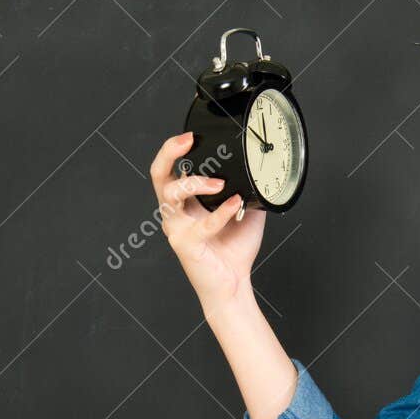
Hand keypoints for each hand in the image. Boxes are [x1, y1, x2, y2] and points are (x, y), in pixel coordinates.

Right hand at [150, 132, 266, 311]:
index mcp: (185, 202)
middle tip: (187, 141)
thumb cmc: (234, 250)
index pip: (170, 168)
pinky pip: (202, 224)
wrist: (234, 283)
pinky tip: (235, 205)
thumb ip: (246, 189)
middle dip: (168, 152)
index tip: (192, 134)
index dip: (174, 149)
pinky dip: (221, 213)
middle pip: (158, 174)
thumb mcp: (245, 210)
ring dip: (194, 183)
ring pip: (170, 194)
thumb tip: (261, 169)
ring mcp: (177, 228)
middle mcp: (176, 212)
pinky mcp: (185, 244)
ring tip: (218, 183)